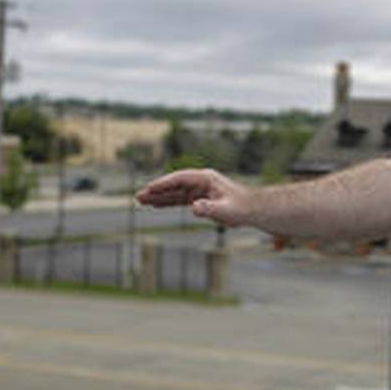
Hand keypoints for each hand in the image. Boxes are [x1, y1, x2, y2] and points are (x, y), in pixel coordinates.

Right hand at [136, 169, 251, 226]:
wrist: (252, 210)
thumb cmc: (241, 208)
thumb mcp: (226, 211)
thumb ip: (210, 209)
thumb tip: (194, 207)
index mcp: (206, 178)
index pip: (180, 179)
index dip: (164, 184)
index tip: (150, 189)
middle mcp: (200, 181)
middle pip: (174, 184)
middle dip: (156, 190)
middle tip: (138, 196)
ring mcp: (199, 189)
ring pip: (174, 192)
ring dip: (158, 197)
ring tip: (140, 201)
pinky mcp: (199, 198)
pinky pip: (179, 199)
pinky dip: (167, 202)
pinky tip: (155, 206)